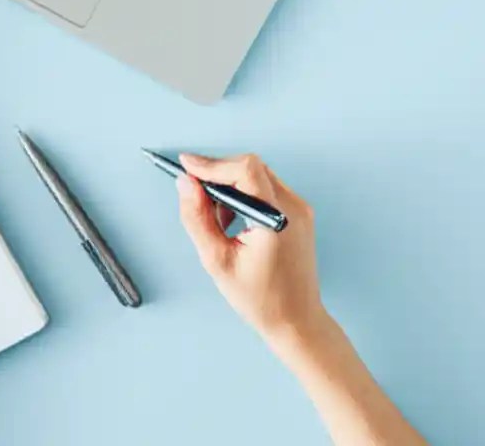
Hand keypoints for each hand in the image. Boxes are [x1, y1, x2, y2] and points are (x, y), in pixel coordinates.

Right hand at [175, 153, 327, 348]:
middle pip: (250, 168)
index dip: (212, 164)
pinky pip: (265, 190)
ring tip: (218, 222)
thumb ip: (197, 218)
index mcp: (275, 219)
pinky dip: (244, 197)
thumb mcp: (217, 260)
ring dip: (230, 188)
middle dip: (218, 177)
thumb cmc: (260, 298)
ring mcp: (300, 209)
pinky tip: (233, 225)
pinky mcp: (298, 214)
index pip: (244, 170)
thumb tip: (184, 184)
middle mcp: (293, 207)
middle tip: (196, 197)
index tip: (186, 165)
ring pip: (256, 177)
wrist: (296, 320)